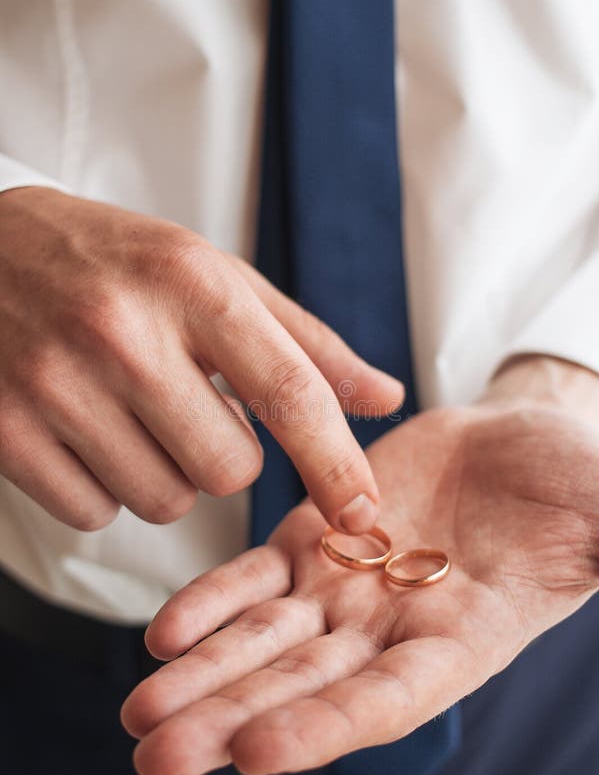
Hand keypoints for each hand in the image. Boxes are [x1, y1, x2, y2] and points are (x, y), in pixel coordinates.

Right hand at [0, 187, 402, 531]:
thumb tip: (385, 397)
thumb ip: (303, 342)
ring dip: (165, 473)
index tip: (363, 511)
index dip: (335, 462)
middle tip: (189, 408)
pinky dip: (105, 488)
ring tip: (130, 412)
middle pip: (228, 471)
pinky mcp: (6, 431)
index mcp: (190, 282)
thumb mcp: (211, 275)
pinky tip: (84, 431)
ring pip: (164, 500)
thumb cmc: (115, 262)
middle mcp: (122, 333)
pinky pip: (95, 513)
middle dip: (225, 457)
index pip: (287, 390)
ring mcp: (54, 384)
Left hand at [121, 356, 598, 774]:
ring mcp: (345, 588)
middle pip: (303, 686)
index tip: (255, 750)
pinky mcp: (313, 540)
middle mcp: (390, 632)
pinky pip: (254, 579)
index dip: (324, 726)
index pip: (386, 700)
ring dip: (200, 677)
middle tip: (158, 758)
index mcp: (460, 643)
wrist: (512, 447)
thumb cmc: (570, 486)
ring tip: (139, 715)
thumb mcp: (597, 514)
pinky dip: (211, 604)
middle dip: (229, 720)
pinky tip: (161, 634)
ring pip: (263, 642)